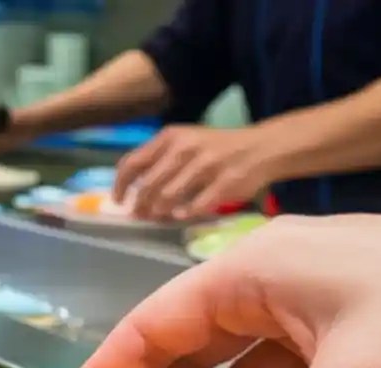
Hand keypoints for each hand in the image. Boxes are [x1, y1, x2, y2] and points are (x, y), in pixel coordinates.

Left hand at [114, 125, 270, 220]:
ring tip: (159, 217)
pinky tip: (182, 216)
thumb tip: (133, 188)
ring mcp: (205, 165)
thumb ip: (160, 158)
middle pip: (148, 185)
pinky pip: (196, 205)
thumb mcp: (185, 142)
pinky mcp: (224, 183)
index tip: (118, 201)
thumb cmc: (218, 148)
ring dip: (160, 211)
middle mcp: (185, 148)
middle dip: (140, 204)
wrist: (261, 148)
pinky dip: (185, 213)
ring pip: (168, 197)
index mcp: (171, 137)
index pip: (133, 163)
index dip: (120, 185)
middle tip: (140, 215)